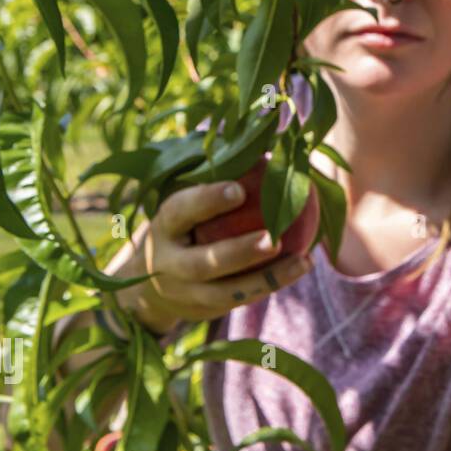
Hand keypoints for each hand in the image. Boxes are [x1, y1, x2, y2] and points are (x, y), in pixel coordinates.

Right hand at [114, 182, 312, 333]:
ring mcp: (185, 294)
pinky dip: (273, 283)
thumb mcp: (184, 204)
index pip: (180, 211)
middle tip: (274, 239)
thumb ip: (213, 178)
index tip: (238, 189)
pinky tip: (304, 264)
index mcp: (163, 227)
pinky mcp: (205, 311)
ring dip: (268, 278)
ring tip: (303, 260)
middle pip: (203, 262)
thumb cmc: (182, 228)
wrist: (146, 289)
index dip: (206, 201)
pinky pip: (242, 300)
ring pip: (227, 292)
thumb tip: (262, 138)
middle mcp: (169, 264)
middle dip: (238, 252)